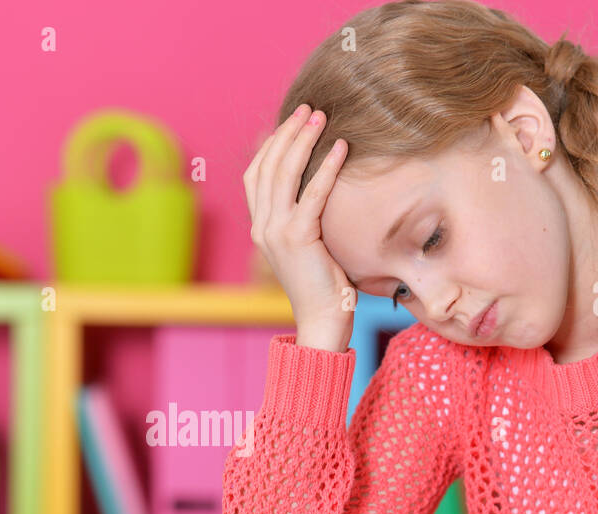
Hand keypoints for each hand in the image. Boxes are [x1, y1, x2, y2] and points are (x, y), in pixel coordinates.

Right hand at [244, 104, 355, 351]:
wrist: (322, 320)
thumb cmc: (323, 286)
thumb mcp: (309, 246)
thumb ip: (306, 218)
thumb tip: (323, 189)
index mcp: (260, 227)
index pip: (257, 174)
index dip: (272, 144)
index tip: (294, 122)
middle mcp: (262, 226)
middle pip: (268, 166)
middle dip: (288, 132)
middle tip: (309, 108)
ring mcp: (275, 232)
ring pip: (284, 173)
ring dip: (303, 140)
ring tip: (321, 117)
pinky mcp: (297, 238)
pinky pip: (311, 194)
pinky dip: (326, 167)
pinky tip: (340, 148)